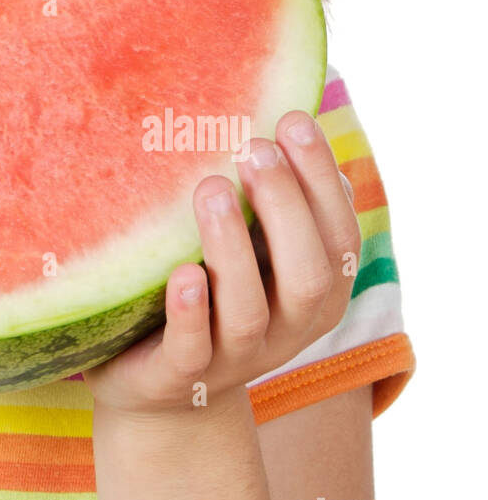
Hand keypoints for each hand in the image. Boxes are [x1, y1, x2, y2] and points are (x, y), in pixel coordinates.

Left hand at [83, 110, 359, 419]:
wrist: (161, 387)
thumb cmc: (213, 290)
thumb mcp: (253, 246)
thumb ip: (272, 198)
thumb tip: (288, 112)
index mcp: (314, 291)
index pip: (338, 235)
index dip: (320, 180)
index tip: (293, 118)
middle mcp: (285, 328)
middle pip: (308, 276)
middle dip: (286, 208)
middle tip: (253, 147)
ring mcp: (232, 358)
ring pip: (247, 310)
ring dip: (232, 246)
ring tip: (209, 186)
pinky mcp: (177, 375)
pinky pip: (190, 350)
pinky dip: (191, 312)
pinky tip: (182, 273)